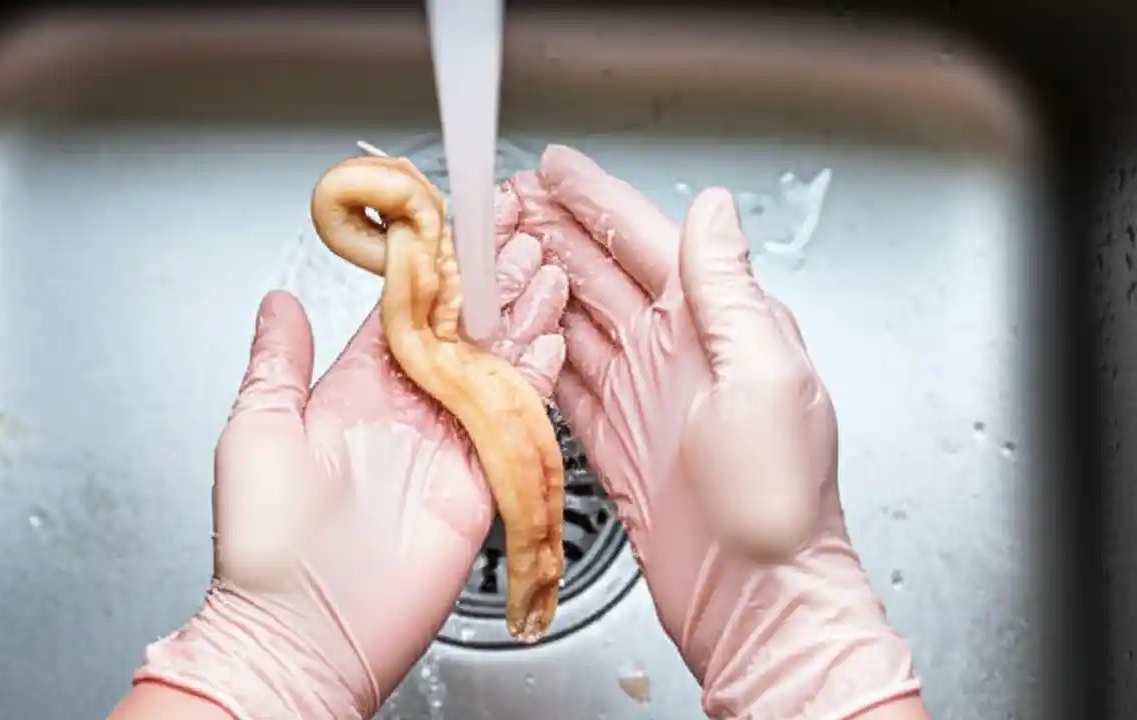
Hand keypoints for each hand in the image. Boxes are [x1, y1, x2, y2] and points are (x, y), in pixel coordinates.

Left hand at [130, 187, 567, 718]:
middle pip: (460, 328)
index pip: (403, 310)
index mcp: (353, 390)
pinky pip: (514, 419)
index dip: (431, 264)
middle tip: (517, 228)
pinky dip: (537, 376)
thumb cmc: (264, 541)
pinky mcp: (480, 480)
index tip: (453, 222)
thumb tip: (277, 301)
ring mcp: (446, 442)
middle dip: (490, 278)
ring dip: (521, 314)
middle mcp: (406, 409)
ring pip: (494, 363)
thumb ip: (277, 360)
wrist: (303, 629)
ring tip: (546, 266)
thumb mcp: (256, 427)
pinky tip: (553, 337)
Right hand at [510, 146, 919, 717]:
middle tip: (503, 205)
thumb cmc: (777, 502)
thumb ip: (729, 290)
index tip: (557, 170)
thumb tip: (714, 211)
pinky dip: (535, 354)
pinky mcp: (615, 444)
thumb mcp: (764, 376)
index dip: (598, 201)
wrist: (759, 600)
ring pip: (576, 323)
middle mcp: (677, 357)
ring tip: (493, 256)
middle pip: (602, 275)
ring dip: (537, 285)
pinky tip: (511, 334)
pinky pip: (564, 384)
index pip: (648, 242)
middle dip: (554, 233)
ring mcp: (643, 400)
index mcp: (716, 328)